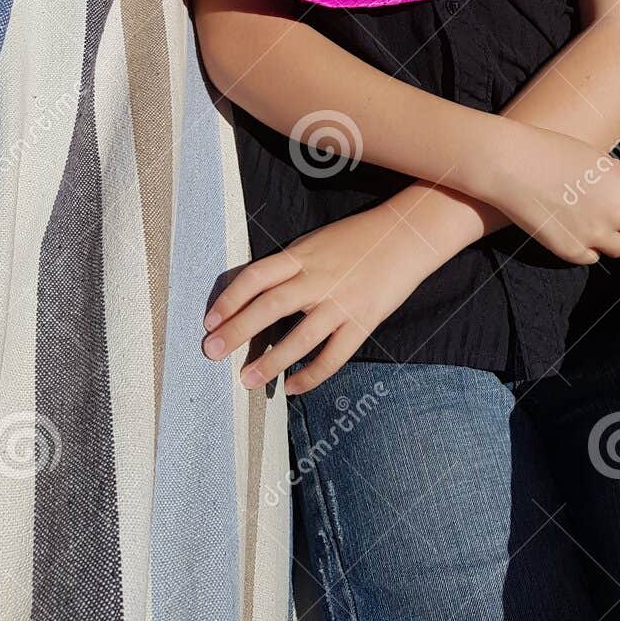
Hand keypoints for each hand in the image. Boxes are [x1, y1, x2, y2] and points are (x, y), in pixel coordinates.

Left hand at [202, 203, 432, 392]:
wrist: (410, 233)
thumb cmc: (360, 237)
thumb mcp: (318, 242)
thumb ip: (290, 266)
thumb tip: (254, 295)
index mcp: (303, 254)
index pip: (255, 276)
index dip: (229, 299)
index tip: (210, 321)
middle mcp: (319, 277)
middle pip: (269, 306)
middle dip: (237, 331)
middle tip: (211, 352)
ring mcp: (342, 301)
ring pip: (299, 337)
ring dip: (270, 361)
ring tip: (247, 380)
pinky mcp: (363, 320)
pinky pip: (333, 355)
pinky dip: (311, 374)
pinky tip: (293, 387)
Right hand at [480, 123, 619, 263]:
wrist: (510, 165)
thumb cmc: (550, 151)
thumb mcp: (598, 158)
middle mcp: (615, 209)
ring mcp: (594, 232)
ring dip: (615, 239)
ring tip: (595, 222)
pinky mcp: (572, 250)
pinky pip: (593, 258)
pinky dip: (588, 248)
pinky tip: (573, 228)